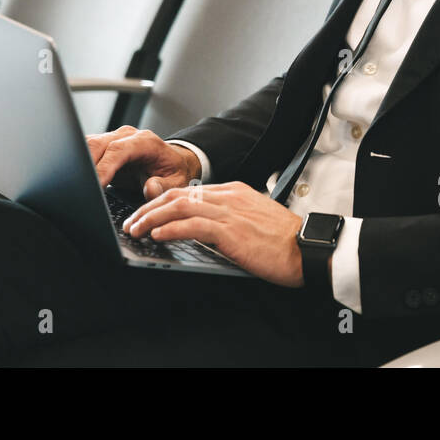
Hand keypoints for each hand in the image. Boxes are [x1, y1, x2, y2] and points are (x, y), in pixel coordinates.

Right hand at [87, 125, 200, 199]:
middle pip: (97, 145)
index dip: (104, 167)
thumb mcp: (176, 181)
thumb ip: (164, 186)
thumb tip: (150, 188)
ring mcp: (112, 138)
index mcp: (145, 141)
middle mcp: (126, 136)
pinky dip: (79, 163)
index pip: (118, 150)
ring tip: (77, 185)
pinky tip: (78, 179)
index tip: (97, 185)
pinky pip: (85, 150)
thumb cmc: (172, 170)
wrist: (171, 162)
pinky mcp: (103, 147)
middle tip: (81, 190)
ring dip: (80, 164)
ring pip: (87, 145)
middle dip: (86, 167)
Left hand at [122, 181, 304, 286]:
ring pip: (178, 207)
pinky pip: (192, 225)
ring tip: (136, 229)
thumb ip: (228, 220)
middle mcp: (227, 197)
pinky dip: (170, 228)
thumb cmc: (285, 242)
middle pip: (176, 195)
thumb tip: (204, 230)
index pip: (187, 191)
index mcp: (232, 192)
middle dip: (149, 207)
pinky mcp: (230, 230)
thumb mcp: (252, 222)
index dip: (161, 202)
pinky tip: (157, 234)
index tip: (146, 213)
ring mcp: (228, 211)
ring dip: (151, 218)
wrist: (308, 248)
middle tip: (132, 222)